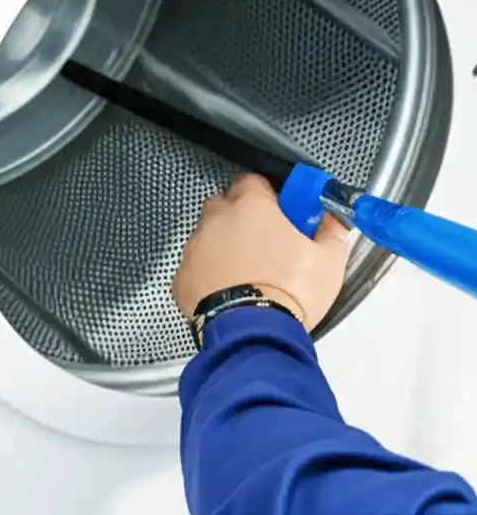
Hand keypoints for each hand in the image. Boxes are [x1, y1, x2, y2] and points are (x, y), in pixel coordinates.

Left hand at [172, 174, 350, 330]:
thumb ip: (332, 232)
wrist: (253, 333)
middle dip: (241, 217)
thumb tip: (335, 219)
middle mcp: (215, 220)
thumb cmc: (292, 290)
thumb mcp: (328, 261)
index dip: (268, 195)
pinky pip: (195, 266)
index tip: (282, 213)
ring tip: (247, 272)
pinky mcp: (181, 277)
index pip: (253, 182)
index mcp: (250, 207)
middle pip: (224, 205)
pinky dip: (208, 273)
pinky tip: (227, 291)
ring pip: (207, 236)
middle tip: (265, 242)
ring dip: (223, 245)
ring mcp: (194, 248)